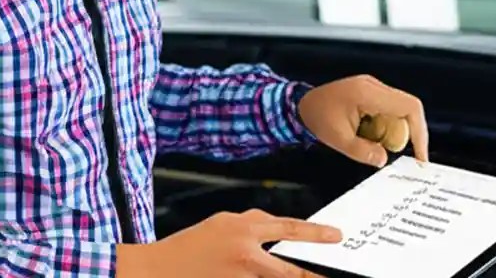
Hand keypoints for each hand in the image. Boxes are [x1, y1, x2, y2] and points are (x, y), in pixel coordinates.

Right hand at [118, 209, 340, 277]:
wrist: (158, 270)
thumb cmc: (192, 245)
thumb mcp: (224, 223)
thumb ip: (254, 224)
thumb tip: (281, 228)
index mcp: (244, 231)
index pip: (289, 229)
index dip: (316, 233)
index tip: (336, 236)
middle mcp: (245, 257)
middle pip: (290, 273)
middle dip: (312, 277)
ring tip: (293, 275)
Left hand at [298, 74, 428, 167]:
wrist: (301, 104)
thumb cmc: (316, 116)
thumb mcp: (337, 139)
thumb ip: (362, 151)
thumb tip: (383, 159)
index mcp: (367, 93)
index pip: (409, 107)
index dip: (420, 131)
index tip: (420, 154)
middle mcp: (373, 86)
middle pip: (407, 110)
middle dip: (402, 134)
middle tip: (384, 149)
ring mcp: (373, 88)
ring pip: (399, 112)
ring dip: (391, 131)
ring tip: (367, 139)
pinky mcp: (371, 93)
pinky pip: (389, 111)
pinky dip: (384, 126)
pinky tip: (366, 133)